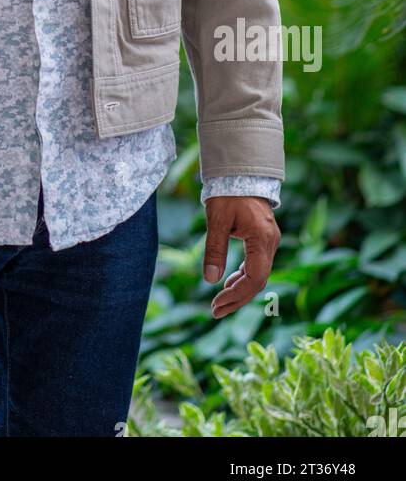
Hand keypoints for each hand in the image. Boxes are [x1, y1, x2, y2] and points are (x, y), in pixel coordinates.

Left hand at [202, 196, 279, 318]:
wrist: (241, 170)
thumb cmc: (227, 192)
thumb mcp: (216, 220)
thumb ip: (214, 249)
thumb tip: (210, 280)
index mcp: (262, 239)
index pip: (254, 278)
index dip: (236, 295)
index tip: (216, 304)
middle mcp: (271, 242)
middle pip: (258, 281)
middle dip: (237, 298)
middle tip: (215, 311)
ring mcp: (270, 241)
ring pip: (259, 274)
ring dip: (240, 289)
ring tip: (220, 301)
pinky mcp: (264, 238)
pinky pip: (257, 264)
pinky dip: (244, 276)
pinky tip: (230, 281)